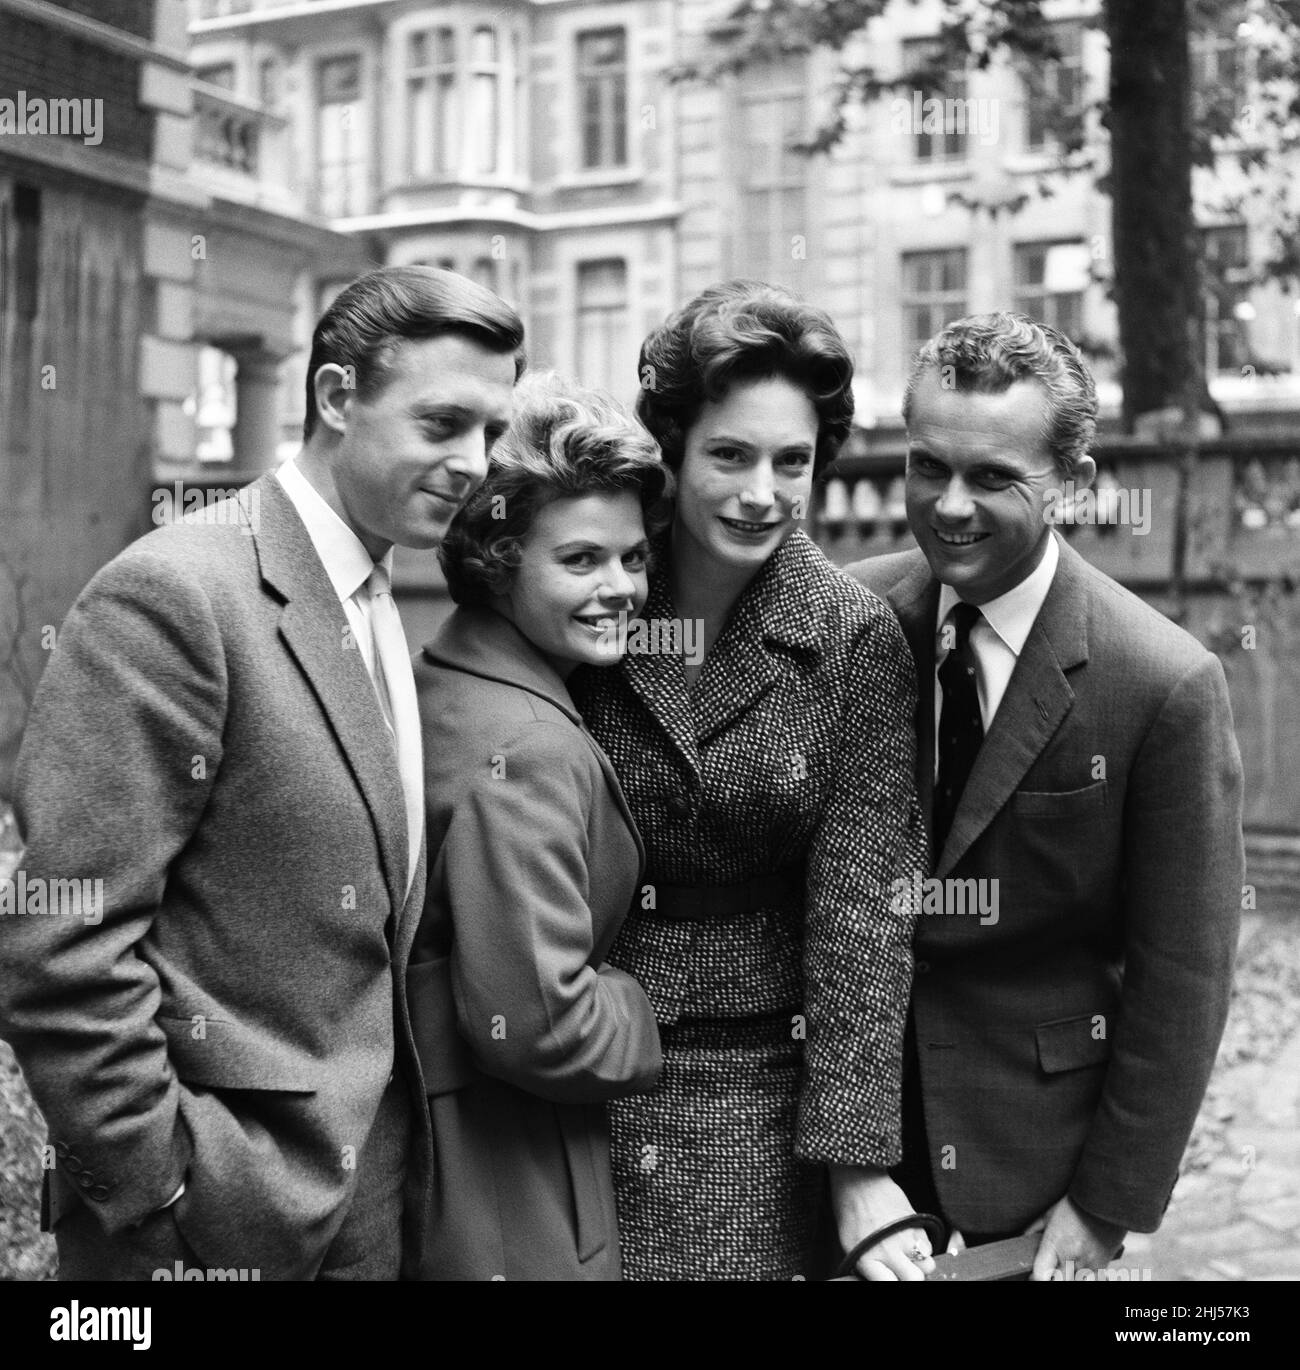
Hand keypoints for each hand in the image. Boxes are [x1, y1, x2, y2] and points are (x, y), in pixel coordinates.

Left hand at [829, 1164, 935, 1281]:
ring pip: (928, 1264)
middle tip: (903, 1271)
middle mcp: (889, 1251)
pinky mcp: (917, 1223)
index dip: (894, 1281)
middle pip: (915, 1279)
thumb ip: (866, 1267)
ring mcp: (905, 1236)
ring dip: (920, 1263)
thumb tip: (879, 1278)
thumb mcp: (848, 1243)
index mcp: (868, 1259)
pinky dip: (923, 1247)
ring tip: (907, 1255)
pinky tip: (909, 1239)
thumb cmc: (849, 1211)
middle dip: (911, 1277)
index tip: (892, 1277)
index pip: (892, 1285)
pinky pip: (929, 1246)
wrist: (859, 1179)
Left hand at [1025, 1195, 1125, 1280]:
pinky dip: (1082, 1274)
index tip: (1032, 1275)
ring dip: (1068, 1276)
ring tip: (1066, 1262)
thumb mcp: (1048, 1214)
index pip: (1040, 1275)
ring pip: (1073, 1280)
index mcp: (1055, 1244)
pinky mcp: (1101, 1267)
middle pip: (1058, 1282)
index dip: (1033, 1278)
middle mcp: (1071, 1257)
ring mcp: (1088, 1264)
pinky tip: (1079, 1263)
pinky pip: (1088, 1279)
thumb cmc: (1074, 1206)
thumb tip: (1021, 1241)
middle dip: (1051, 1277)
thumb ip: (1033, 1230)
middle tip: (1051, 1268)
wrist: (1103, 1203)